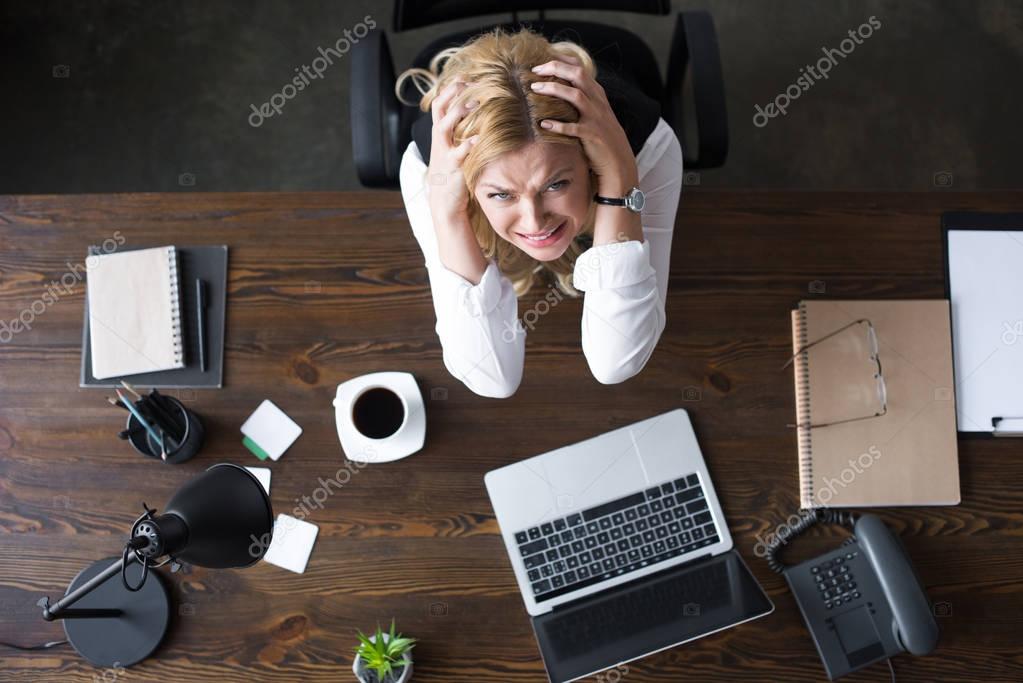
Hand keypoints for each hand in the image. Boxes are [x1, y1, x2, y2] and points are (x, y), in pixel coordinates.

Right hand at [427, 80, 479, 223]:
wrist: (445, 202)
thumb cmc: (454, 173)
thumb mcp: (454, 149)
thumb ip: (461, 133)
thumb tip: (479, 115)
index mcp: (440, 134)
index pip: (439, 104)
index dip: (450, 89)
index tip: (464, 76)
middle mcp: (439, 140)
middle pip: (439, 109)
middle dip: (452, 94)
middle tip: (469, 83)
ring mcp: (444, 153)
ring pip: (443, 127)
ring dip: (458, 113)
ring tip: (474, 104)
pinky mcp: (452, 169)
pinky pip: (458, 154)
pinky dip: (468, 145)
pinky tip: (479, 138)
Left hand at [530, 57, 637, 194]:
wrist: (618, 161)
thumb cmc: (601, 136)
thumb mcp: (596, 113)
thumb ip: (583, 98)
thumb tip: (559, 86)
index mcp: (598, 94)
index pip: (580, 68)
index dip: (560, 61)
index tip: (541, 63)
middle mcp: (598, 102)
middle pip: (578, 75)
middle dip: (555, 69)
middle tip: (534, 71)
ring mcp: (596, 118)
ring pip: (575, 96)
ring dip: (554, 90)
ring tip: (534, 89)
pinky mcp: (592, 136)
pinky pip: (573, 128)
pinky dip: (558, 125)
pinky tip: (543, 124)